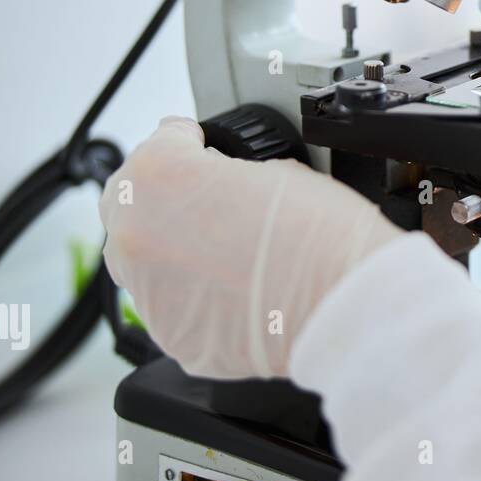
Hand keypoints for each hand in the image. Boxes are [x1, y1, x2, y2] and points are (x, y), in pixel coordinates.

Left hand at [98, 117, 401, 378]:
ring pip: (146, 261)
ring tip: (230, 253)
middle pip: (132, 202)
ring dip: (176, 250)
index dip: (189, 143)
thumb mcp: (276, 170)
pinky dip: (197, 297)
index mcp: (158, 175)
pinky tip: (238, 290)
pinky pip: (174, 307)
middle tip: (208, 202)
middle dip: (165, 197)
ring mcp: (147, 291)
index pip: (161, 142)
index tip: (199, 149)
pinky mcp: (171, 337)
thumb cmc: (323, 234)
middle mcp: (135, 233)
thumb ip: (224, 174)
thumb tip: (220, 187)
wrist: (348, 302)